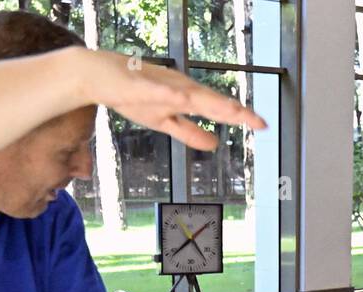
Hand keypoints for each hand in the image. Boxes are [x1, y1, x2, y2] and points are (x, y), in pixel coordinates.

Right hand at [68, 49, 266, 150]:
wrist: (98, 76)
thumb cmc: (132, 96)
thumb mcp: (164, 122)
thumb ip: (190, 132)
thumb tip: (215, 144)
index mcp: (185, 98)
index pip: (218, 109)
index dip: (241, 117)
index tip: (264, 126)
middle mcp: (178, 88)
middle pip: (211, 100)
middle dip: (234, 110)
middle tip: (257, 121)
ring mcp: (159, 85)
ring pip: (189, 93)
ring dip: (211, 101)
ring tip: (232, 109)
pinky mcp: (138, 84)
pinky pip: (157, 90)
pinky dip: (171, 93)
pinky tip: (184, 98)